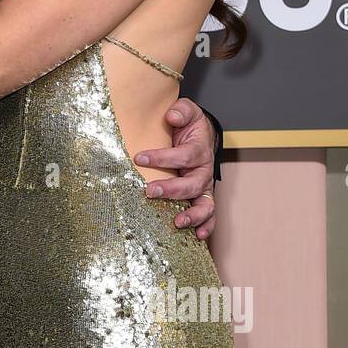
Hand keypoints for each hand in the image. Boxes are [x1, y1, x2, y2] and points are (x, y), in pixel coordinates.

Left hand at [133, 97, 216, 238]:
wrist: (201, 136)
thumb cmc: (190, 126)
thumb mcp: (187, 112)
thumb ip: (181, 111)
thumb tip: (172, 116)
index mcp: (199, 150)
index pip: (183, 155)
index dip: (162, 157)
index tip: (139, 157)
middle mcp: (204, 171)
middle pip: (192, 184)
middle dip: (172, 189)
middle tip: (150, 191)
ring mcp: (204, 187)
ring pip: (205, 205)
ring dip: (193, 215)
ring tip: (177, 222)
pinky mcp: (202, 198)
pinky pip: (209, 216)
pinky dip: (206, 227)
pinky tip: (198, 236)